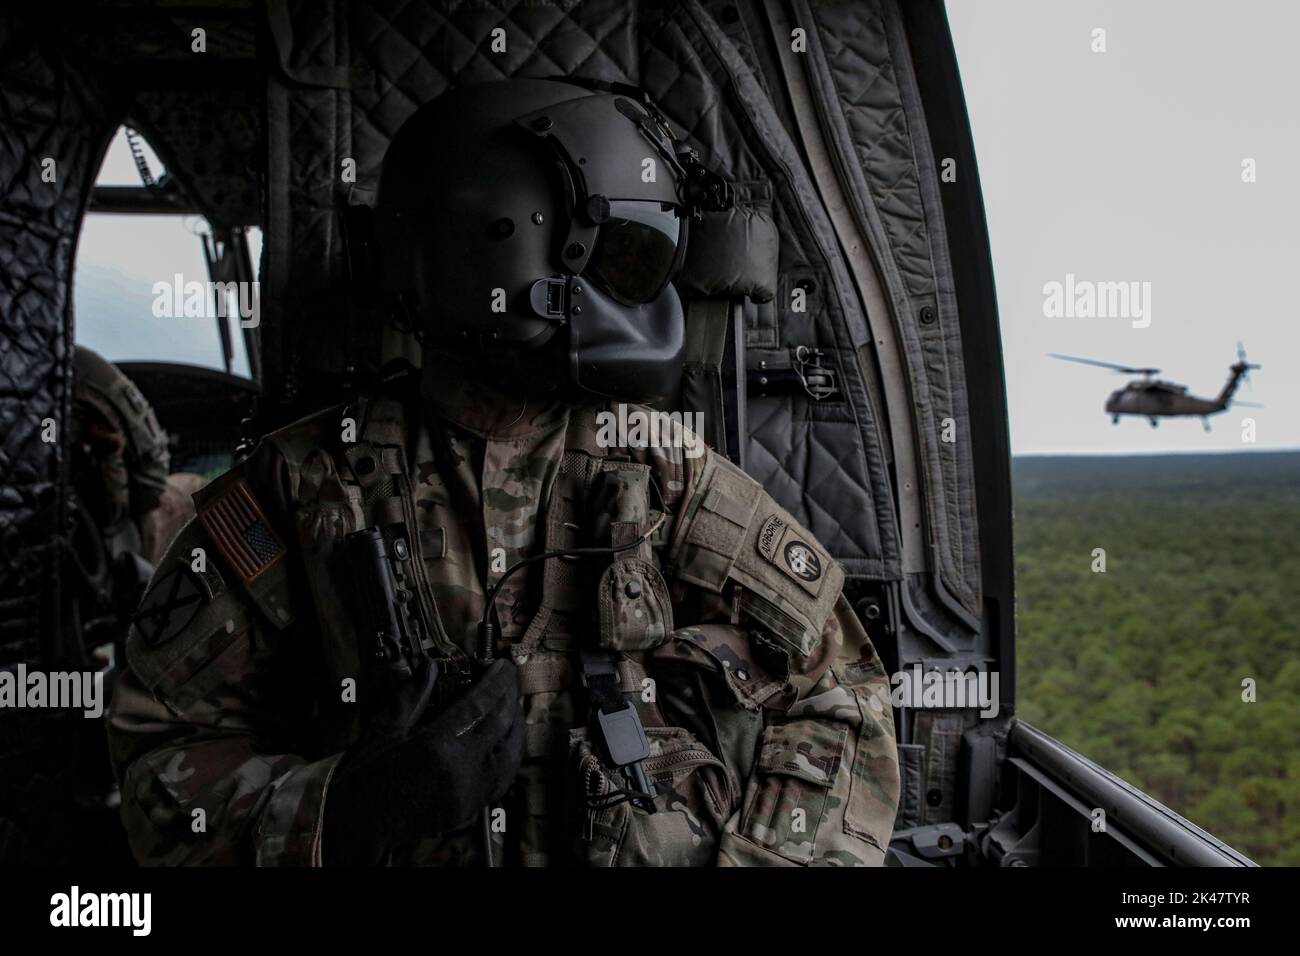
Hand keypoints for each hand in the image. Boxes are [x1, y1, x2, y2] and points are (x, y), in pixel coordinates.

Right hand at [322, 657, 523, 864]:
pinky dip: (510, 754)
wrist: (359, 828)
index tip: (501, 665)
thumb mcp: (384, 731)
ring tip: (509, 706)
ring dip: (515, 725)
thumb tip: (429, 668)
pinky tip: (505, 741)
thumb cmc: (365, 780)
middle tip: (506, 679)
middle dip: (508, 697)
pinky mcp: (470, 807)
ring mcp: (469, 792)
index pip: (481, 704)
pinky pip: (503, 777)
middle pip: (501, 725)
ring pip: (510, 752)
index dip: (496, 681)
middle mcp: (460, 771)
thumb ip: (412, 696)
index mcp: (437, 748)